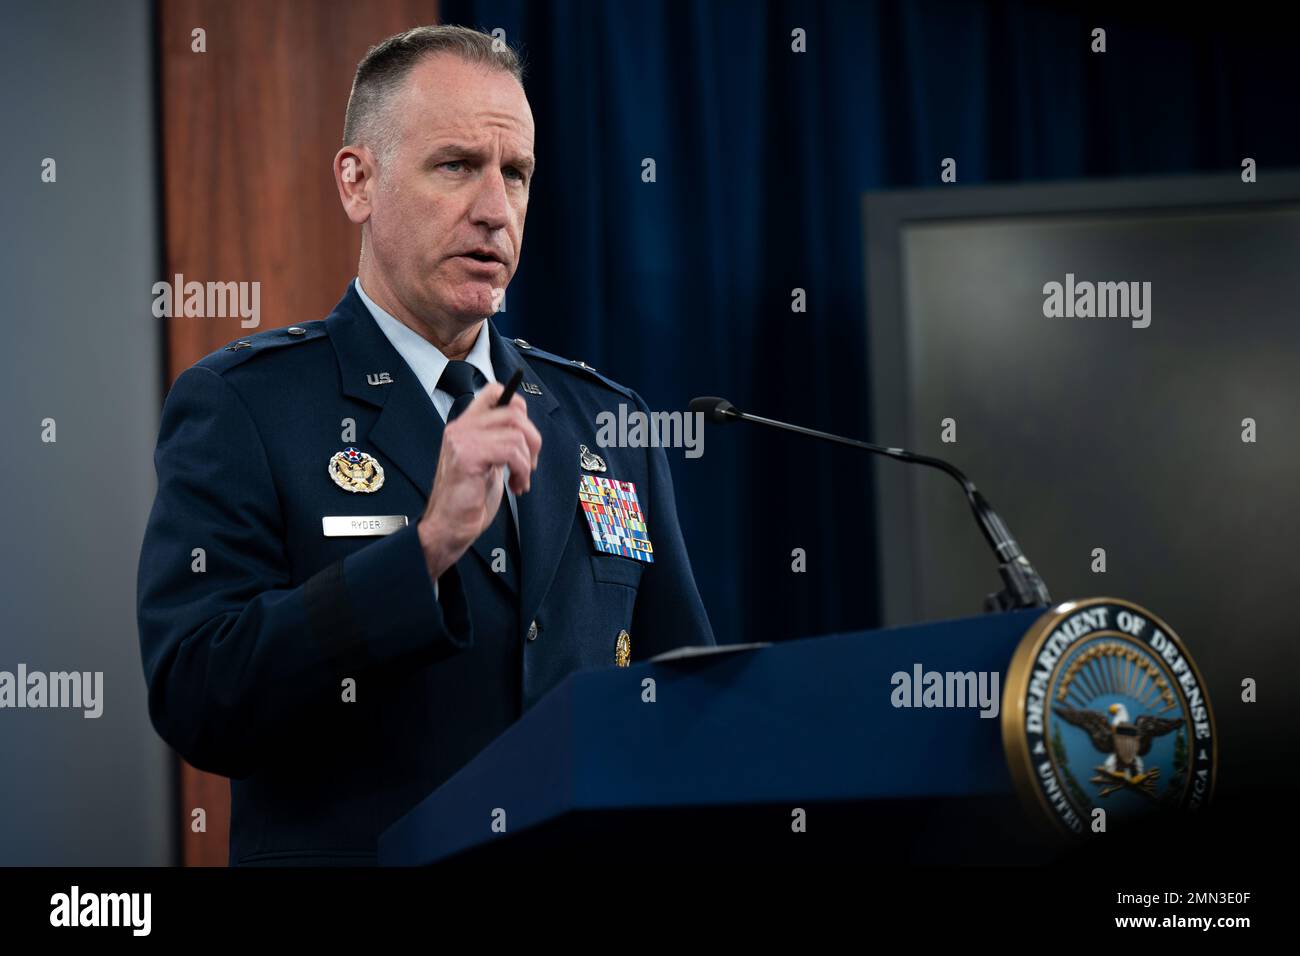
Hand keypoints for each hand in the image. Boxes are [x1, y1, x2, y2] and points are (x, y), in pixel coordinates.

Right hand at [417, 384, 541, 581]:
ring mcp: (462, 440)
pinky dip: (522, 471)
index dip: (518, 406)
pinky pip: (511, 451)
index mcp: (465, 427)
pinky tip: (515, 486)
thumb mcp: (488, 463)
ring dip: (527, 461)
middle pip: (513, 411)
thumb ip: (500, 442)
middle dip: (532, 439)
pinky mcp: (468, 457)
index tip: (525, 435)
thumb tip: (526, 430)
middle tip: (530, 465)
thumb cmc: (467, 501)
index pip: (493, 392)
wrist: (447, 528)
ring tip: (520, 480)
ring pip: (516, 433)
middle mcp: (461, 428)